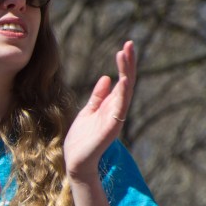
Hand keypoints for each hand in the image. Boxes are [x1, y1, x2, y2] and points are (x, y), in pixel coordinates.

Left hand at [63, 41, 135, 181]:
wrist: (76, 161)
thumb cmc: (82, 138)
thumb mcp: (87, 111)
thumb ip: (98, 96)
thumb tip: (106, 77)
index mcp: (111, 105)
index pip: (121, 80)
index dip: (124, 64)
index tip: (124, 47)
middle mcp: (116, 109)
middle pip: (126, 82)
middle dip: (128, 63)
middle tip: (129, 44)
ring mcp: (115, 118)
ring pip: (125, 92)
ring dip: (126, 73)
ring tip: (126, 55)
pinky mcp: (111, 128)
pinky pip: (120, 108)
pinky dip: (122, 94)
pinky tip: (123, 80)